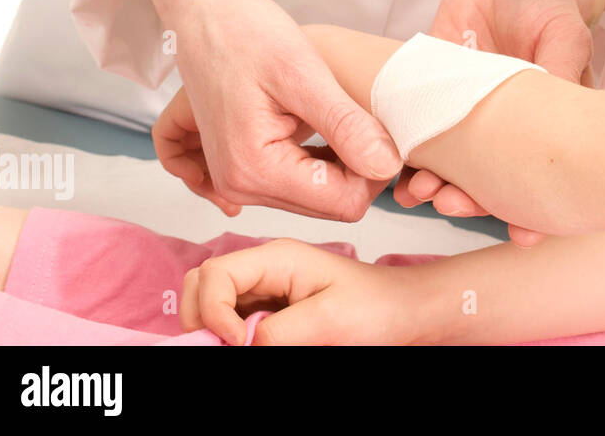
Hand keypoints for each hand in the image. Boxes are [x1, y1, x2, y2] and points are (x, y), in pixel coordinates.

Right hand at [152, 0, 402, 220]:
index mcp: (255, 169)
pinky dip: (318, 163)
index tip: (379, 128)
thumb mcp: (305, 76)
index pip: (344, 203)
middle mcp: (240, 188)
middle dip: (357, 168)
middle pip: (330, 205)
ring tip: (342, 117)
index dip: (375, 170)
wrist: (207, 18)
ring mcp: (236, 182)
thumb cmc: (250, 36)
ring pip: (316, 197)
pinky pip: (295, 186)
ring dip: (340, 164)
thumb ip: (346, 126)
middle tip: (363, 117)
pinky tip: (324, 131)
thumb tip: (388, 168)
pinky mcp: (239, 170)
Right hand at [180, 238, 427, 344]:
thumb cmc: (377, 305)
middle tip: (228, 347)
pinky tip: (250, 345)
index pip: (213, 274)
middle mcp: (263, 269)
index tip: (237, 342)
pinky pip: (232, 322)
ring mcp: (264, 290)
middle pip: (200, 285)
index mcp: (277, 257)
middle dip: (201, 318)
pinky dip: (229, 337)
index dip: (212, 311)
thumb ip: (279, 331)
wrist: (404, 311)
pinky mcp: (269, 312)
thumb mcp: (330, 318)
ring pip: (211, 304)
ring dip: (212, 329)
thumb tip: (242, 344)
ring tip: (240, 346)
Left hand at [397, 0, 604, 245]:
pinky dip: (404, 153)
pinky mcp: (433, 95)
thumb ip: (562, 69)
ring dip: (435, 185)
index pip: (535, 177)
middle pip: (489, 180)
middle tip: (449, 207)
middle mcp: (505, 132)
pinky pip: (416, 130)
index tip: (522, 233)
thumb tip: (563, 104)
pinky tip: (395, 173)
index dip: (530, 210)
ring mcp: (467, 116)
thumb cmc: (548, 6)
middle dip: (470, 201)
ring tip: (418, 193)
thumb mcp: (564, 35)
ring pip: (451, 164)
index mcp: (543, 126)